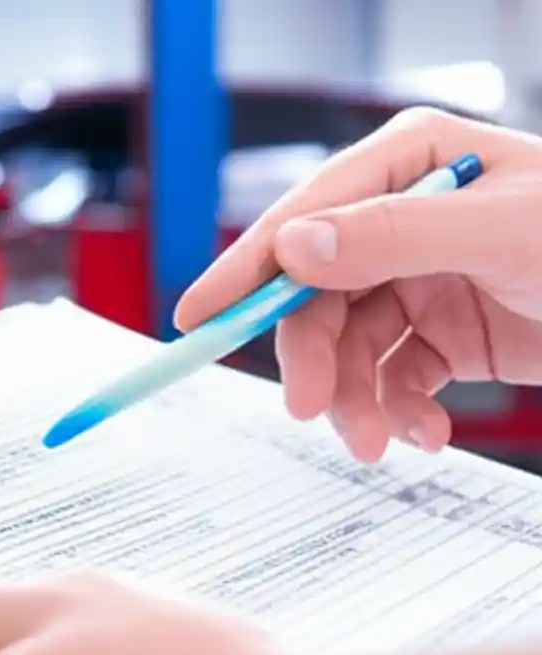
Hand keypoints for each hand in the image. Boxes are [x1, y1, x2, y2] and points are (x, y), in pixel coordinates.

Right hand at [174, 107, 541, 461]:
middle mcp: (404, 218)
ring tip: (379, 442)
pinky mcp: (442, 331)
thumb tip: (295, 246)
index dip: (247, 271)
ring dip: (357, 399)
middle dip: (314, 357)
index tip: (198, 317)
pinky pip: (392, 375)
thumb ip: (394, 233)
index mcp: (411, 164)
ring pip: (349, 344)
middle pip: (316, 292)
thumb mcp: (505, 230)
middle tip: (312, 410)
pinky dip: (399, 411)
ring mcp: (419, 276)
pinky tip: (424, 431)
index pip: (306, 217)